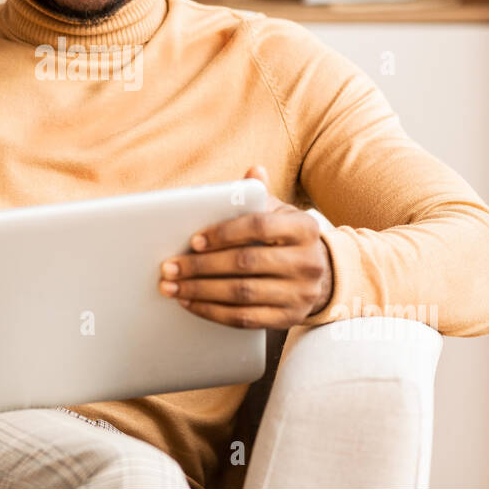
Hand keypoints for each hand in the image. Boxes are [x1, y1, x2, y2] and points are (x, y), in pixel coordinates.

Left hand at [158, 166, 333, 328]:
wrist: (318, 276)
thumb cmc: (284, 238)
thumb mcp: (277, 213)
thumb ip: (259, 195)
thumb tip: (254, 170)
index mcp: (304, 228)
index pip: (259, 226)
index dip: (223, 233)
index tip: (193, 240)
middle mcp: (308, 262)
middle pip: (246, 263)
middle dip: (201, 266)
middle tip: (169, 267)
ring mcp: (301, 294)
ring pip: (242, 293)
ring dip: (201, 291)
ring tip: (172, 287)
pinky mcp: (289, 318)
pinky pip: (245, 318)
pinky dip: (213, 311)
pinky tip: (191, 303)